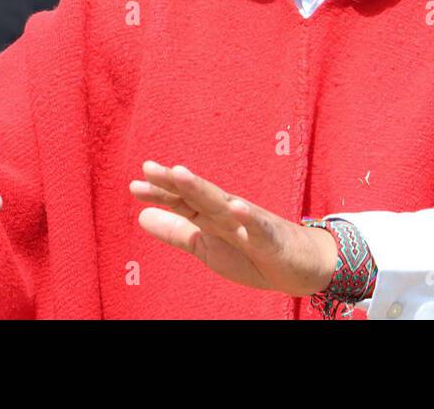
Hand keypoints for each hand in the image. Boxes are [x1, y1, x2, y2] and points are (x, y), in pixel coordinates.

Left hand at [130, 161, 336, 297]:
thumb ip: (176, 231)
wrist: (298, 266)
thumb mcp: (206, 246)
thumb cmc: (251, 253)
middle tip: (150, 168)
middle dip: (175, 183)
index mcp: (211, 216)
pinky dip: (248, 217)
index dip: (160, 194)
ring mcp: (249, 223)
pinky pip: (258, 227)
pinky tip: (237, 206)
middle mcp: (227, 213)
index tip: (134, 186)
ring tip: (181, 175)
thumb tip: (141, 216)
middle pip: (198, 196)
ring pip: (222, 204)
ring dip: (202, 189)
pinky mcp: (270, 238)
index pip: (183, 202)